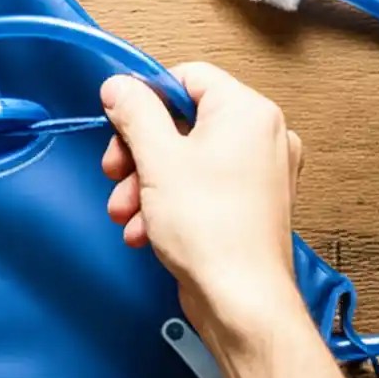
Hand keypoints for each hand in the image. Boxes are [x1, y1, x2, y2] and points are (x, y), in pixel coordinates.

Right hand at [100, 62, 304, 329]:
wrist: (241, 300)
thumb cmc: (212, 231)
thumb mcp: (157, 159)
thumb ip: (135, 113)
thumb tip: (120, 86)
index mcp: (247, 112)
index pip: (189, 77)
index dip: (147, 98)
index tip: (119, 119)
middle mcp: (262, 136)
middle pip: (183, 122)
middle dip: (140, 152)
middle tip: (116, 171)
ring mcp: (260, 172)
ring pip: (188, 159)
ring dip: (147, 182)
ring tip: (126, 211)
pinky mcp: (251, 204)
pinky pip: (202, 187)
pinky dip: (170, 202)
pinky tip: (146, 229)